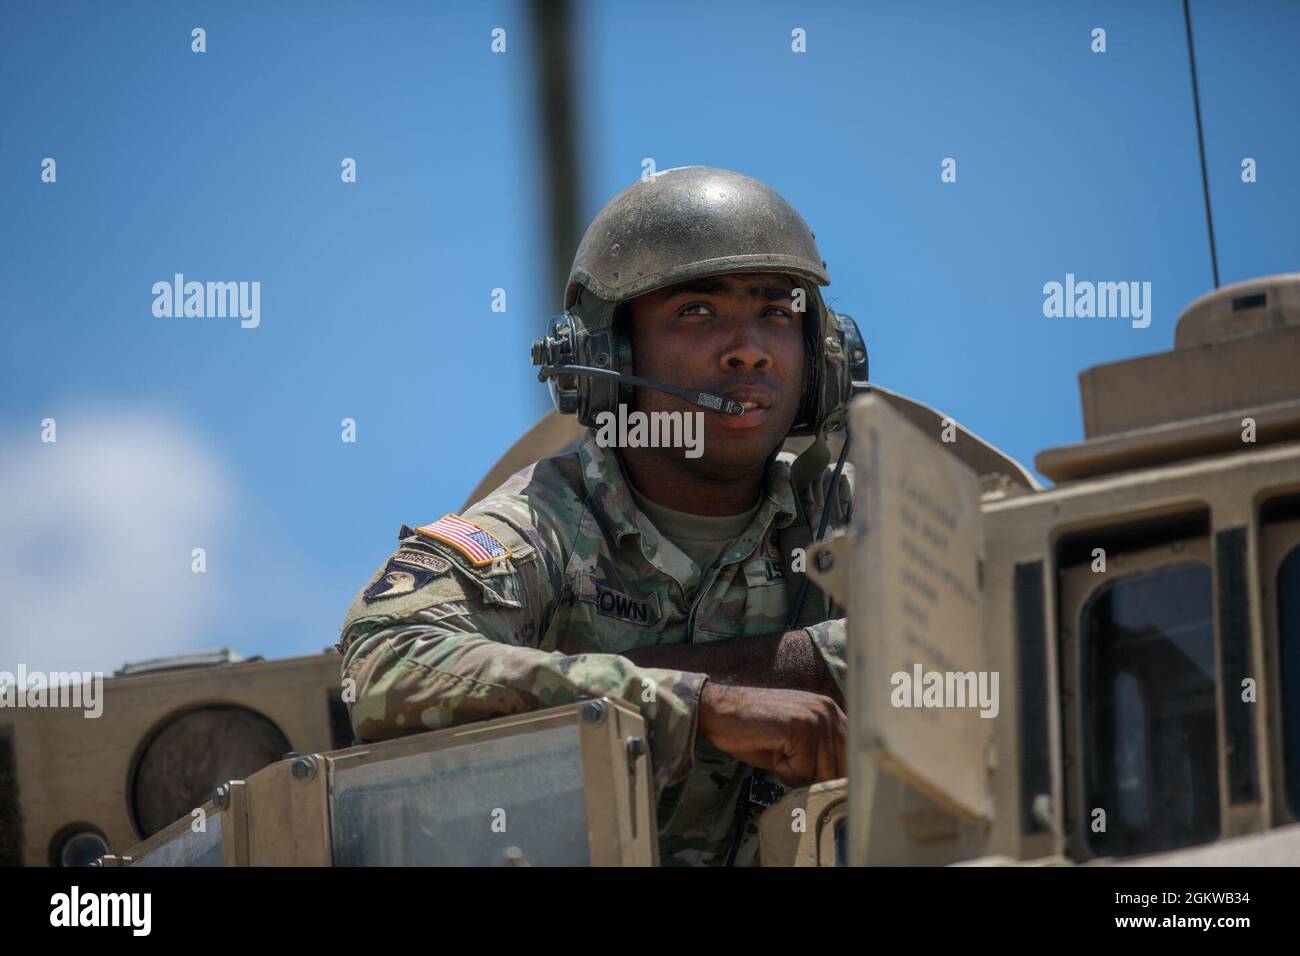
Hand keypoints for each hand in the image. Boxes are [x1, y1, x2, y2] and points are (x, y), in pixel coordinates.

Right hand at [697, 683, 846, 788]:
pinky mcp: (800, 727)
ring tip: (777, 752)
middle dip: (814, 778)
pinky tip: (770, 749)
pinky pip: (802, 772)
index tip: (819, 781)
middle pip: (841, 770)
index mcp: (831, 711)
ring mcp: (816, 717)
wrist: (719, 711)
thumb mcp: (796, 742)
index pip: (853, 757)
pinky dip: (783, 771)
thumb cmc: (754, 731)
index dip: (836, 776)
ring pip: (823, 773)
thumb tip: (844, 789)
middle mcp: (828, 710)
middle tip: (788, 763)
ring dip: (797, 775)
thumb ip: (822, 754)